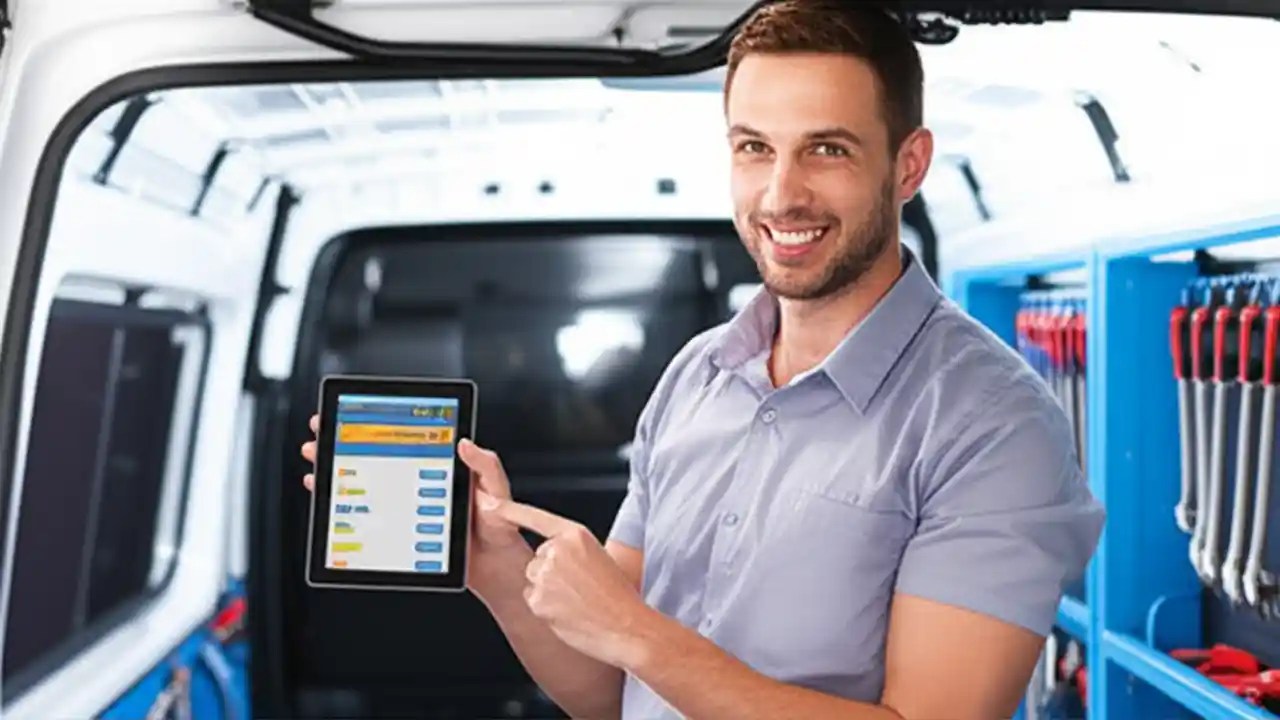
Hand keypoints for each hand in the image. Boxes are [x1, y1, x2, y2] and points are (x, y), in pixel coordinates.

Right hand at [299, 416, 528, 591]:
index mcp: (439, 464)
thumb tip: (466, 443)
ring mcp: (406, 503)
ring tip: (314, 458)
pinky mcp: (399, 527)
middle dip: (342, 442)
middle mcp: (418, 480)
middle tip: (318, 433)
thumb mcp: (497, 490)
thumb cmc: (499, 527)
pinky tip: (325, 492)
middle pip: (374, 455)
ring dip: (335, 468)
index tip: (346, 414)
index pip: (402, 435)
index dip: (373, 423)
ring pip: (365, 480)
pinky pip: (365, 510)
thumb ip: (485, 466)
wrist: (493, 566)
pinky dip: (343, 500)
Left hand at [490, 497, 657, 669]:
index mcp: (576, 535)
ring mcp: (545, 574)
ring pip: (533, 579)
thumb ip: (570, 548)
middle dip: (551, 573)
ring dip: (547, 591)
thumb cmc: (617, 596)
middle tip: (579, 588)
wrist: (626, 627)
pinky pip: (532, 600)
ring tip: (576, 601)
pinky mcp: (537, 598)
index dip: (509, 511)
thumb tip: (547, 553)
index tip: (488, 504)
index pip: (535, 517)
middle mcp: (557, 550)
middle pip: (537, 558)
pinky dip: (546, 609)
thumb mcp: (599, 557)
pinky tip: (568, 612)